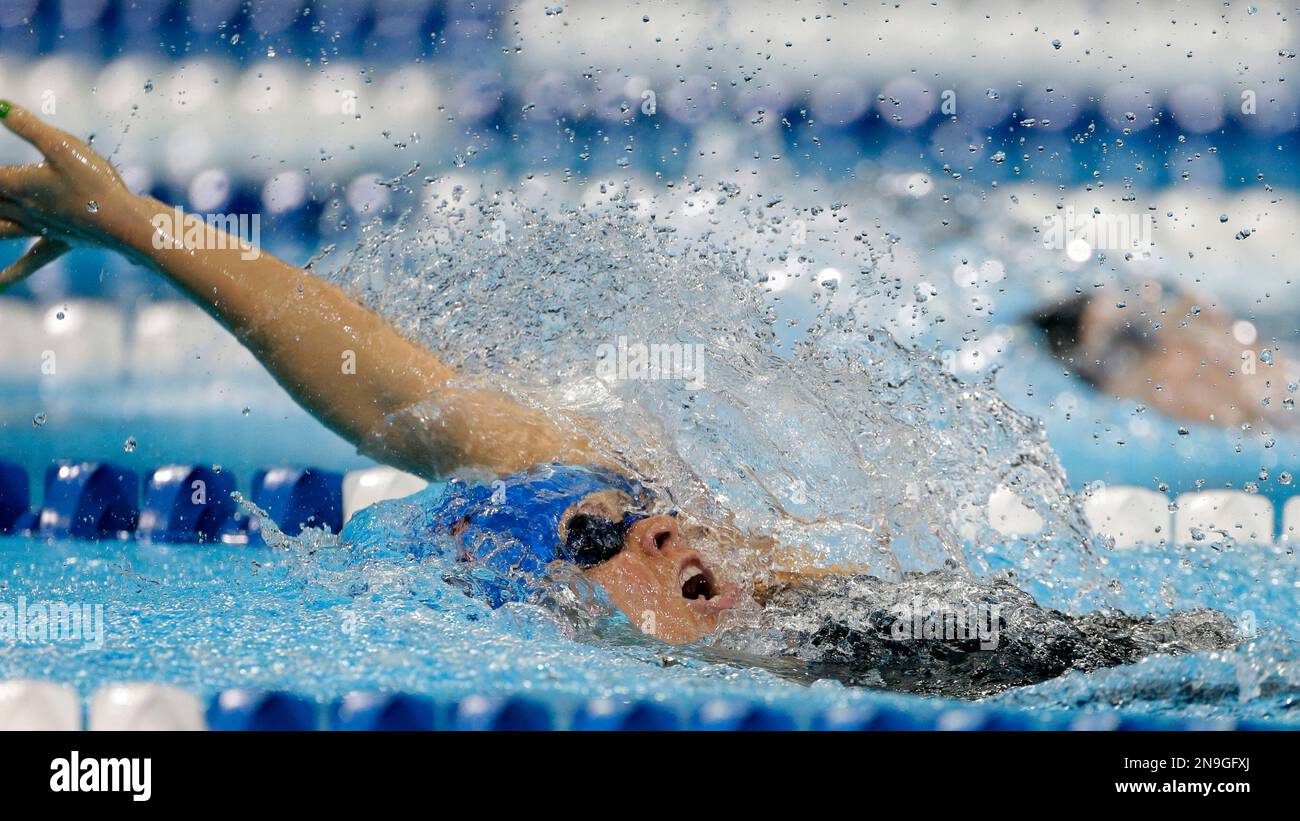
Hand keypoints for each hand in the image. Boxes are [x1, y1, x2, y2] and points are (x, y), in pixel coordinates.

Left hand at [0, 99, 134, 288]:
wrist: (125, 223)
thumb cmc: (95, 183)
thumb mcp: (62, 145)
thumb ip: (27, 125)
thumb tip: (0, 105)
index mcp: (18, 184)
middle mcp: (24, 209)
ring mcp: (41, 228)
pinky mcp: (60, 241)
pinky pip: (30, 260)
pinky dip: (11, 274)